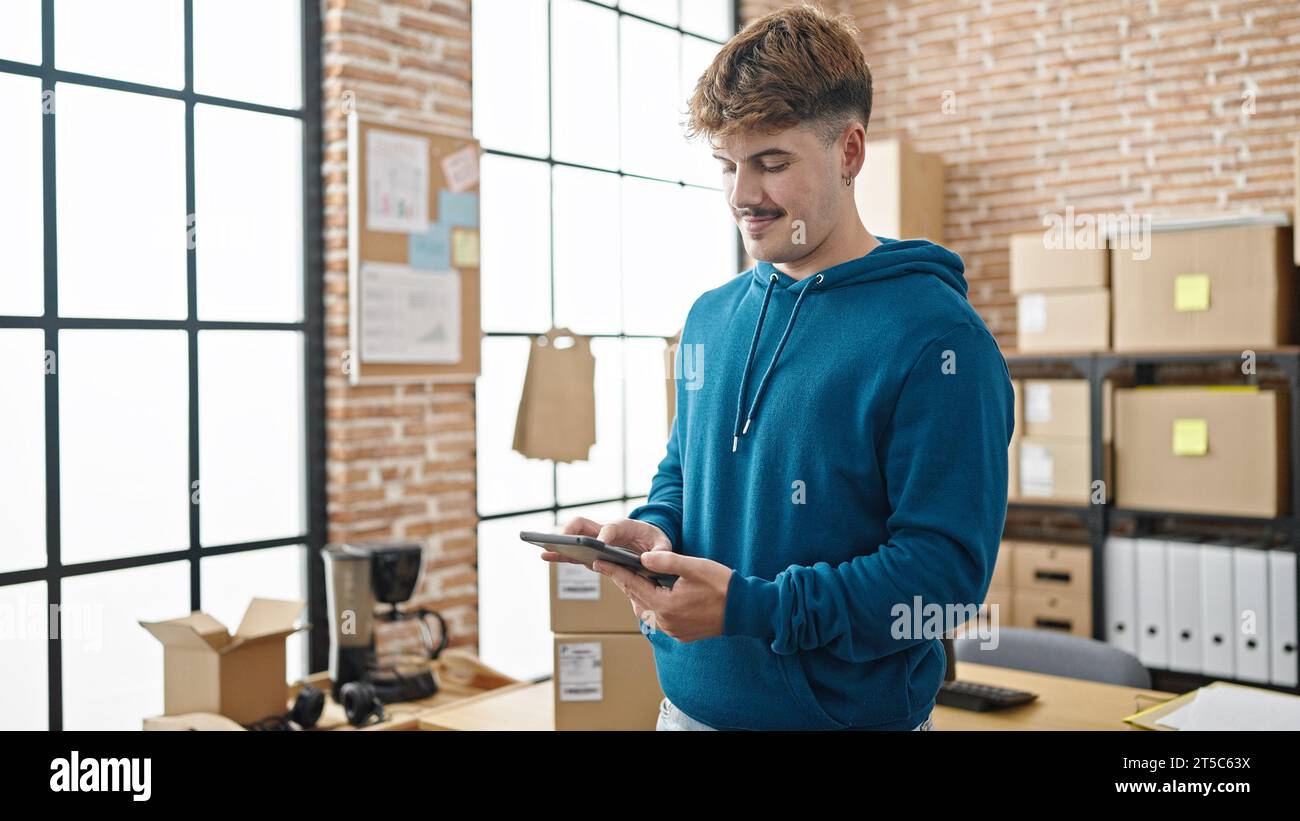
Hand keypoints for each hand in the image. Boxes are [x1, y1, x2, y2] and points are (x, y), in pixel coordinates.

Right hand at [540, 517, 672, 625]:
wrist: (650, 541)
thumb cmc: (655, 541)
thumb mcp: (664, 545)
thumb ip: (660, 551)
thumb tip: (648, 560)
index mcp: (626, 527)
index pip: (613, 527)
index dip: (606, 534)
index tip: (600, 543)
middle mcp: (606, 531)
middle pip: (585, 524)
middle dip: (573, 530)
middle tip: (564, 540)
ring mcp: (596, 540)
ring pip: (574, 537)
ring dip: (560, 542)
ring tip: (544, 549)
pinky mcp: (592, 551)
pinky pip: (574, 552)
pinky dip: (560, 554)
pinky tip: (546, 557)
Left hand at [594, 551, 732, 642]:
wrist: (746, 611)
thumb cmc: (723, 586)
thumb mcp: (694, 567)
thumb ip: (666, 561)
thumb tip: (642, 558)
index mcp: (665, 605)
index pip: (632, 584)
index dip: (614, 571)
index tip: (598, 561)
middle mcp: (666, 621)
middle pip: (637, 598)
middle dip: (624, 581)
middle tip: (611, 565)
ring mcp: (673, 630)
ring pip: (647, 609)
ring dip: (639, 593)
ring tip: (632, 577)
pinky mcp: (682, 634)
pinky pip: (660, 618)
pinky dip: (654, 604)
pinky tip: (656, 593)